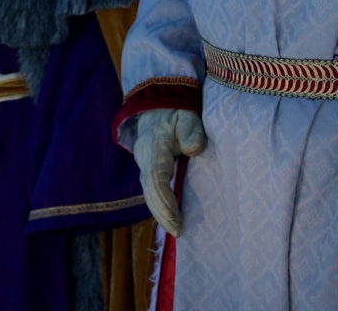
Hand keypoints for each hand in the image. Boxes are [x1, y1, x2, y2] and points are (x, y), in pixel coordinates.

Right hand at [133, 108, 206, 236]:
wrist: (158, 106)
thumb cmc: (176, 113)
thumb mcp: (187, 115)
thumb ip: (191, 130)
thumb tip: (193, 149)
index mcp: (154, 147)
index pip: (156, 178)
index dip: (165, 199)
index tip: (177, 217)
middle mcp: (144, 158)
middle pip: (149, 191)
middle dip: (162, 213)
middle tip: (178, 231)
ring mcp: (144, 163)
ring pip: (147, 192)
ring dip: (160, 212)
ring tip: (176, 229)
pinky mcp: (148, 168)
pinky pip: (150, 190)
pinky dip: (159, 205)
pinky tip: (171, 218)